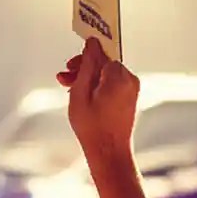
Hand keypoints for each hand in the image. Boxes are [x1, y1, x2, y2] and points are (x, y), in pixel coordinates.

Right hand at [56, 38, 139, 160]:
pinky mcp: (130, 98)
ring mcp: (132, 90)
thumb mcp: (80, 93)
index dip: (83, 58)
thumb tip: (92, 44)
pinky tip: (82, 96)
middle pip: (103, 63)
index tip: (71, 64)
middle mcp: (130, 80)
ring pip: (106, 74)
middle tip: (64, 78)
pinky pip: (112, 84)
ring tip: (68, 88)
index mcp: (119, 77)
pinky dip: (97, 87)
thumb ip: (86, 65)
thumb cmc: (93, 128)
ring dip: (87, 78)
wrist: (109, 153)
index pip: (101, 54)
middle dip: (83, 69)